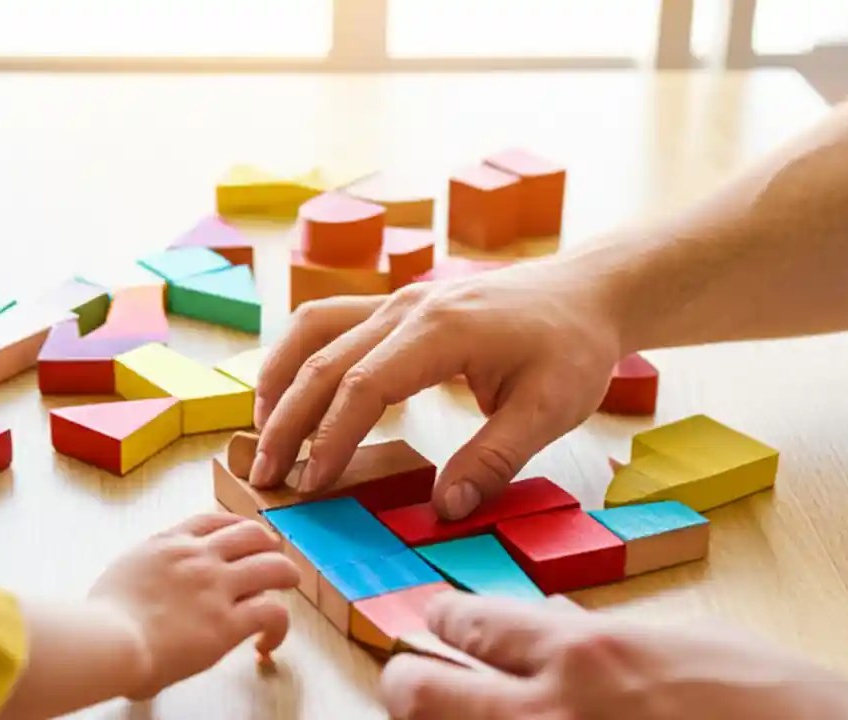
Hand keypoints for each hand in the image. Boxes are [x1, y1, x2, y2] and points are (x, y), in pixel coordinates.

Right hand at [88, 513, 299, 698]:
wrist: (107, 639)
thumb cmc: (101, 619)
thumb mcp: (121, 573)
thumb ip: (144, 571)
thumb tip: (144, 591)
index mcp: (169, 544)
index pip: (213, 521)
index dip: (235, 526)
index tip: (243, 536)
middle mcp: (199, 557)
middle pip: (252, 534)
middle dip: (268, 545)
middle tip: (274, 559)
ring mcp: (217, 587)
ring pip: (274, 566)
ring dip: (286, 575)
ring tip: (287, 588)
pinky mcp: (229, 622)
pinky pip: (272, 614)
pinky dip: (278, 628)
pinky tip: (267, 642)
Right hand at [253, 255, 624, 518]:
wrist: (586, 291)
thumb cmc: (572, 348)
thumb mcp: (550, 409)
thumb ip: (494, 459)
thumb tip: (445, 509)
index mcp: (441, 331)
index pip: (364, 387)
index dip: (331, 439)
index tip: (311, 485)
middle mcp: (408, 307)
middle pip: (323, 360)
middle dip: (287, 421)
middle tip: (264, 476)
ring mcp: (399, 299)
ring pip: (313, 330)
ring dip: (279, 380)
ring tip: (261, 433)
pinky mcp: (398, 304)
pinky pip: (330, 321)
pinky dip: (299, 356)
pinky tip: (290, 393)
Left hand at [380, 592, 847, 719]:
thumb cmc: (773, 707)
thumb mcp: (681, 646)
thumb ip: (599, 640)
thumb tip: (547, 625)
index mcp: (584, 653)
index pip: (472, 623)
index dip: (443, 619)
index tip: (434, 620)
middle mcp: (550, 713)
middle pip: (420, 693)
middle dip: (406, 681)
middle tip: (409, 676)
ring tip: (443, 716)